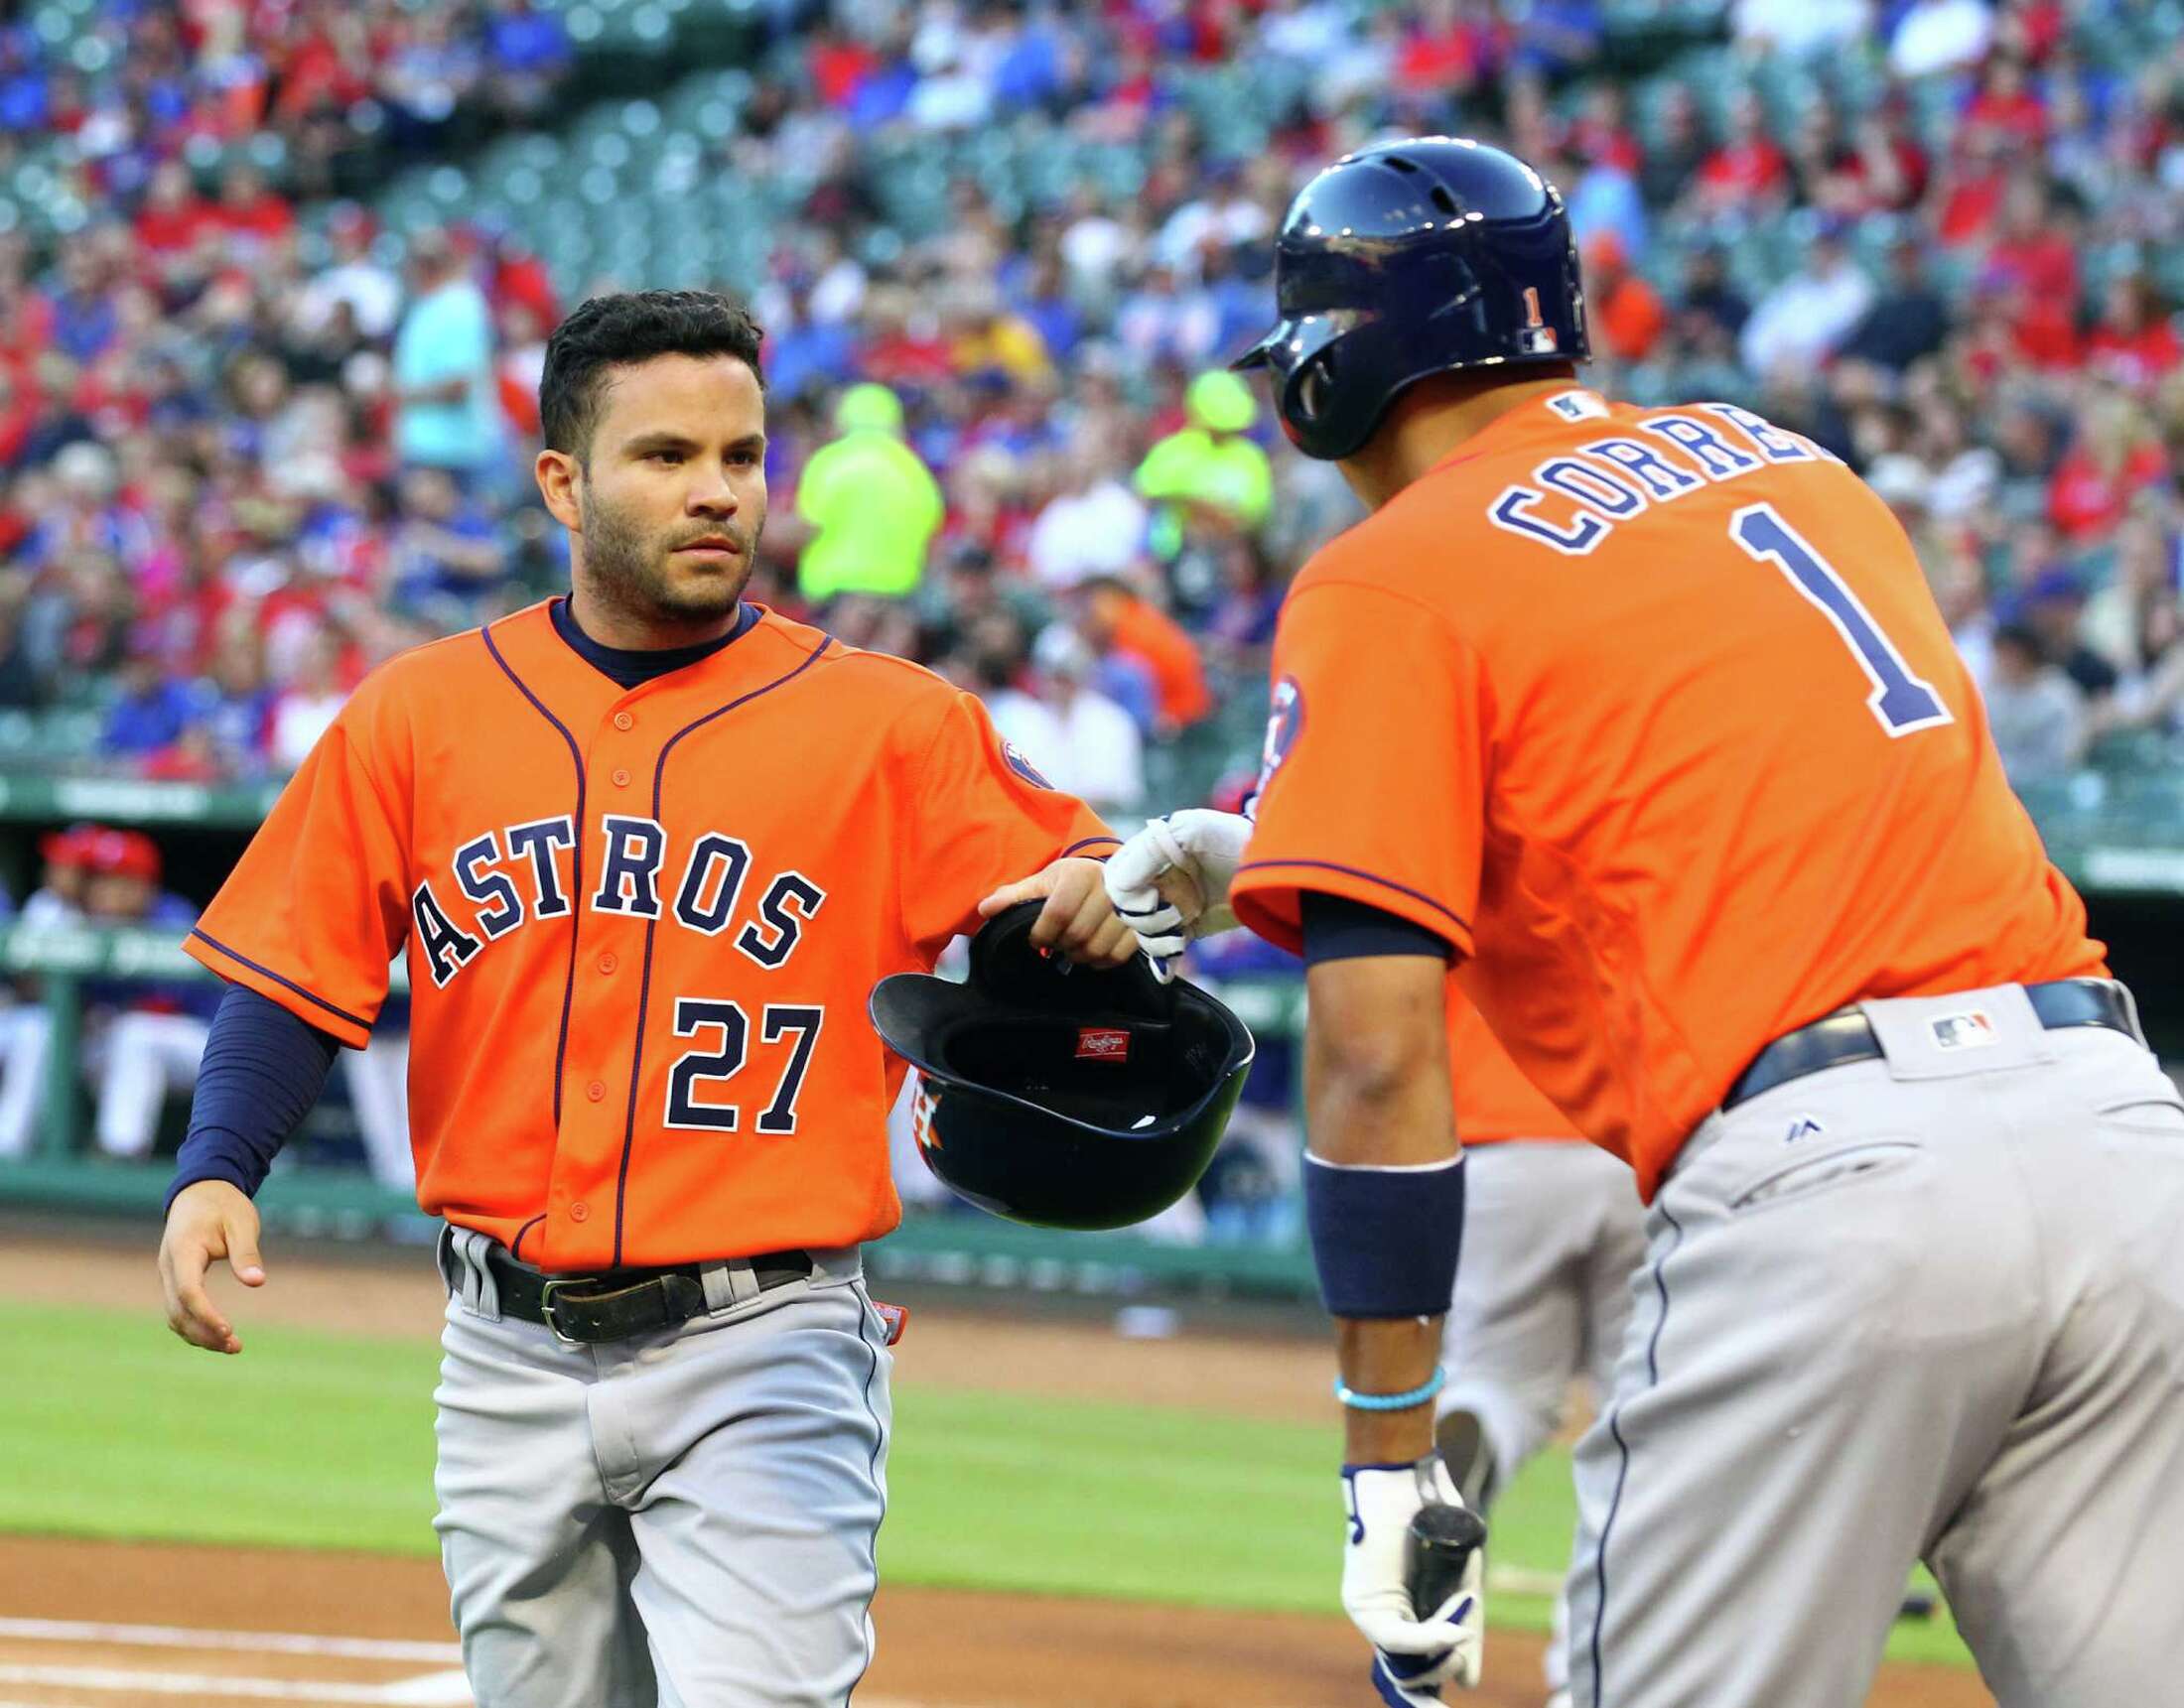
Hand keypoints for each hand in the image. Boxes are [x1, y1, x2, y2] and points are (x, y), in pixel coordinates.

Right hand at [158, 1180, 265, 1354]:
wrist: (200, 1192)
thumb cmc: (224, 1206)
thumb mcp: (242, 1223)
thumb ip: (246, 1254)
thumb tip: (257, 1283)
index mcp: (183, 1250)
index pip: (188, 1291)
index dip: (206, 1314)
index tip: (229, 1330)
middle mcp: (168, 1267)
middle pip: (178, 1311)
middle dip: (203, 1332)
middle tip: (236, 1346)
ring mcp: (168, 1275)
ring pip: (175, 1315)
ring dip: (198, 1334)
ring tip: (232, 1347)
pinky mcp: (174, 1281)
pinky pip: (178, 1310)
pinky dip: (194, 1326)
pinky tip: (218, 1335)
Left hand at [977, 856, 1135, 966]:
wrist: (1115, 877)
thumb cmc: (1072, 881)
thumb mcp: (1043, 882)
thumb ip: (1014, 896)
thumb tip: (985, 909)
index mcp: (1080, 874)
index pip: (1058, 913)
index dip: (1042, 933)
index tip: (1035, 938)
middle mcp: (1108, 888)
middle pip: (1077, 934)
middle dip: (1060, 945)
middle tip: (1056, 943)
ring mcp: (1128, 908)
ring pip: (1097, 949)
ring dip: (1079, 956)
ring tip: (1073, 947)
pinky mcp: (1141, 926)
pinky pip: (1118, 956)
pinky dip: (1101, 961)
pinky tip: (1093, 953)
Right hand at [1102, 809, 1252, 980]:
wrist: (1272, 866)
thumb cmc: (1231, 839)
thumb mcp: (1188, 831)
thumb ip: (1146, 853)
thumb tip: (1119, 893)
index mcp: (1145, 853)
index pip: (1115, 885)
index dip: (1130, 898)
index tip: (1155, 896)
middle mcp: (1153, 880)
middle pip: (1126, 914)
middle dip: (1150, 919)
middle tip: (1182, 909)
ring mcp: (1169, 906)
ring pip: (1142, 936)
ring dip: (1160, 940)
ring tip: (1186, 926)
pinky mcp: (1187, 929)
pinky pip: (1164, 952)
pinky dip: (1164, 961)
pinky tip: (1168, 969)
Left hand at [1343, 1458, 1485, 1701]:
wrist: (1410, 1477)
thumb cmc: (1438, 1522)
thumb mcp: (1461, 1586)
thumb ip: (1463, 1631)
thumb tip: (1468, 1686)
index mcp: (1411, 1616)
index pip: (1422, 1669)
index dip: (1434, 1690)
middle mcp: (1386, 1620)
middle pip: (1418, 1673)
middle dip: (1446, 1667)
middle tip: (1463, 1639)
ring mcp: (1370, 1614)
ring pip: (1407, 1663)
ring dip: (1442, 1649)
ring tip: (1460, 1623)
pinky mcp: (1362, 1602)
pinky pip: (1394, 1638)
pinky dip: (1427, 1638)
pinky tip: (1452, 1630)